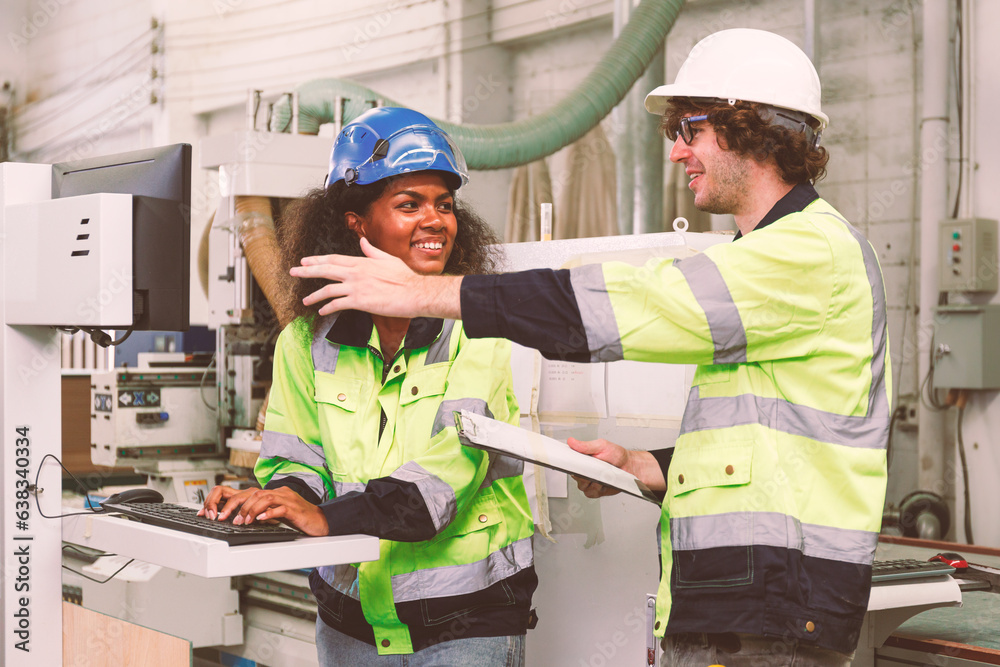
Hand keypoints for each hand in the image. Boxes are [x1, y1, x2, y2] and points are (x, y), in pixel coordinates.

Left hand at [199, 486, 329, 535]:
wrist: (320, 521)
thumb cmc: (299, 519)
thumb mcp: (277, 514)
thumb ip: (263, 512)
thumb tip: (242, 518)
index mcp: (275, 493)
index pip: (251, 493)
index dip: (235, 502)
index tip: (223, 514)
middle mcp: (280, 493)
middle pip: (255, 493)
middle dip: (238, 506)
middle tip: (228, 518)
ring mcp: (288, 499)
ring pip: (265, 498)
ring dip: (251, 510)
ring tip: (243, 521)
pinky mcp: (295, 509)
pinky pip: (280, 508)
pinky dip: (269, 514)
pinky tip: (261, 520)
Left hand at [289, 238, 461, 318]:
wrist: (415, 292)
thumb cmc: (405, 278)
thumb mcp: (388, 259)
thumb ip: (372, 251)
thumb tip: (363, 242)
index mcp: (362, 262)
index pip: (334, 259)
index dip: (317, 260)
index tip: (305, 261)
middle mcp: (356, 272)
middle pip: (325, 270)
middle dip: (307, 270)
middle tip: (293, 271)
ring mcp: (357, 287)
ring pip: (328, 289)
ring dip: (314, 294)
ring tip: (305, 299)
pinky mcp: (360, 301)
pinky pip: (338, 304)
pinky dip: (328, 307)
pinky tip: (322, 311)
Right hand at [566, 438, 666, 497]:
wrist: (630, 467)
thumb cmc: (617, 455)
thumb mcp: (601, 445)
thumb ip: (586, 445)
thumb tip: (571, 442)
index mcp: (583, 458)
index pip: (569, 461)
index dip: (568, 462)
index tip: (571, 461)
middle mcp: (584, 471)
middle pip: (574, 475)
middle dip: (581, 473)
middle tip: (590, 469)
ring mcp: (589, 482)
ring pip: (581, 485)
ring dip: (590, 481)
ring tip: (600, 475)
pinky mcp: (595, 491)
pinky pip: (590, 493)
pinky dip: (596, 488)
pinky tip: (602, 483)